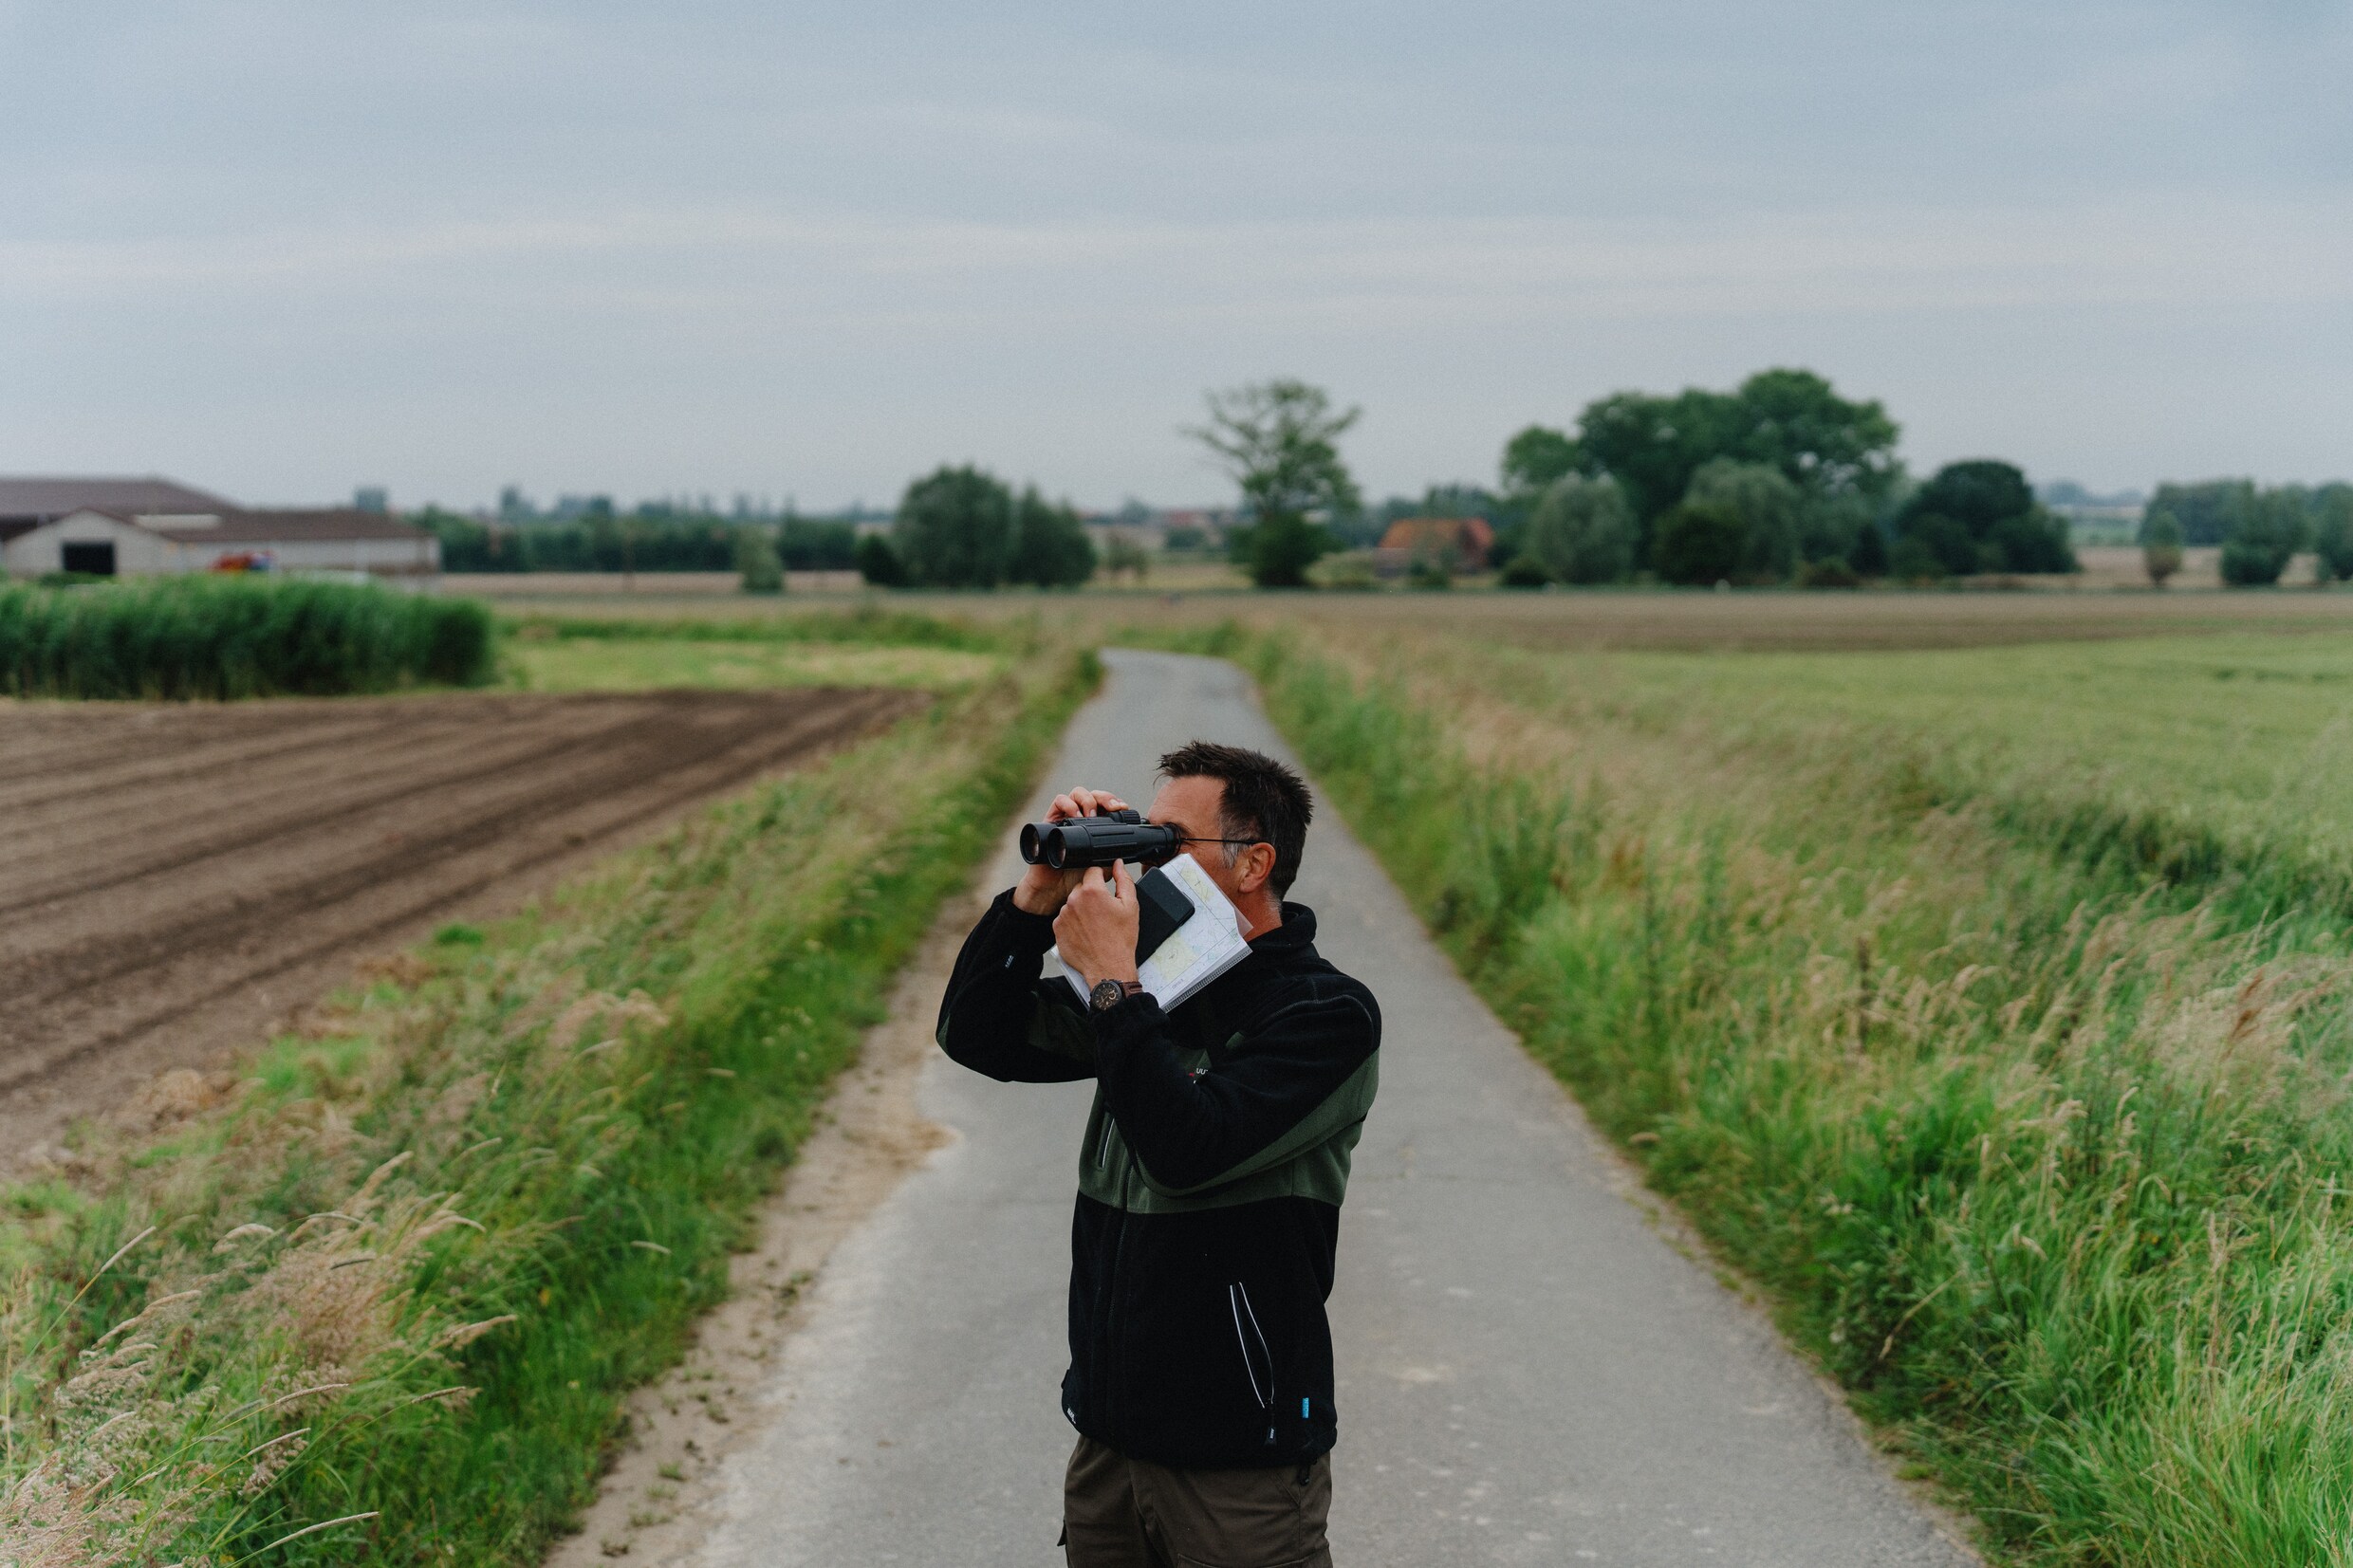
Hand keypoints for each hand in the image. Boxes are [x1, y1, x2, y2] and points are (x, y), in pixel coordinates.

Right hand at [1012, 786, 1128, 915]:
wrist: (1055, 887)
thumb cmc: (1077, 877)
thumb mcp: (1102, 868)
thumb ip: (1113, 859)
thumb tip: (1124, 853)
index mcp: (1096, 825)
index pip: (1107, 805)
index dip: (1116, 803)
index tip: (1124, 809)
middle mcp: (1081, 817)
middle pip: (1095, 795)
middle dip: (1106, 797)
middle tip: (1113, 808)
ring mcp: (1066, 816)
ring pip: (1078, 793)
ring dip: (1088, 800)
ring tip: (1092, 815)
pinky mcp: (1051, 819)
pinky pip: (1059, 801)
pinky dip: (1069, 804)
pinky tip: (1075, 816)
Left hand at [1052, 861, 1140, 991]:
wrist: (1108, 967)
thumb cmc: (1120, 940)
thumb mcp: (1130, 906)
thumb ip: (1124, 880)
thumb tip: (1117, 864)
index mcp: (1092, 892)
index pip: (1092, 870)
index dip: (1101, 877)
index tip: (1105, 887)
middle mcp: (1074, 900)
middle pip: (1082, 887)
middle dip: (1092, 894)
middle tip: (1103, 911)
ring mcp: (1063, 915)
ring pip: (1073, 903)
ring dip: (1082, 908)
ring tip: (1095, 924)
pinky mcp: (1057, 929)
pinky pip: (1065, 918)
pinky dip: (1073, 922)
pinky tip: (1085, 932)